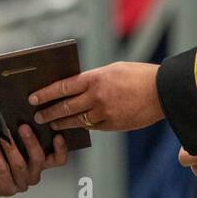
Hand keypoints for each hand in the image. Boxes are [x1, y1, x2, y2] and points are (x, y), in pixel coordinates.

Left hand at [0, 124, 68, 197]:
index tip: (57, 136)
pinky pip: (3, 170)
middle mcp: (33, 175)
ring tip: (3, 135)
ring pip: (19, 164)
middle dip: (31, 142)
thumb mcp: (16, 145)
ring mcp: (20, 183)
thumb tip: (25, 118)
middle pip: (38, 159)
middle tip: (23, 127)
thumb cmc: (2, 158)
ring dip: (10, 147)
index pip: (58, 160)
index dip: (61, 149)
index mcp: (40, 164)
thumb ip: (24, 136)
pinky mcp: (6, 188)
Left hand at [28, 62, 163, 132]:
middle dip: (49, 112)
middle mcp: (97, 96)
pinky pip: (92, 127)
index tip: (33, 98)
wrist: (163, 91)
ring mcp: (104, 113)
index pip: (62, 86)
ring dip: (62, 123)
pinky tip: (75, 127)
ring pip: (76, 121)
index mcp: (95, 78)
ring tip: (52, 124)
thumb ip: (94, 79)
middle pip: (65, 107)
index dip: (45, 93)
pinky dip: (82, 127)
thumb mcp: (113, 70)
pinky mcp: (113, 125)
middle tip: (37, 116)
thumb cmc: (139, 76)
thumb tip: (77, 88)